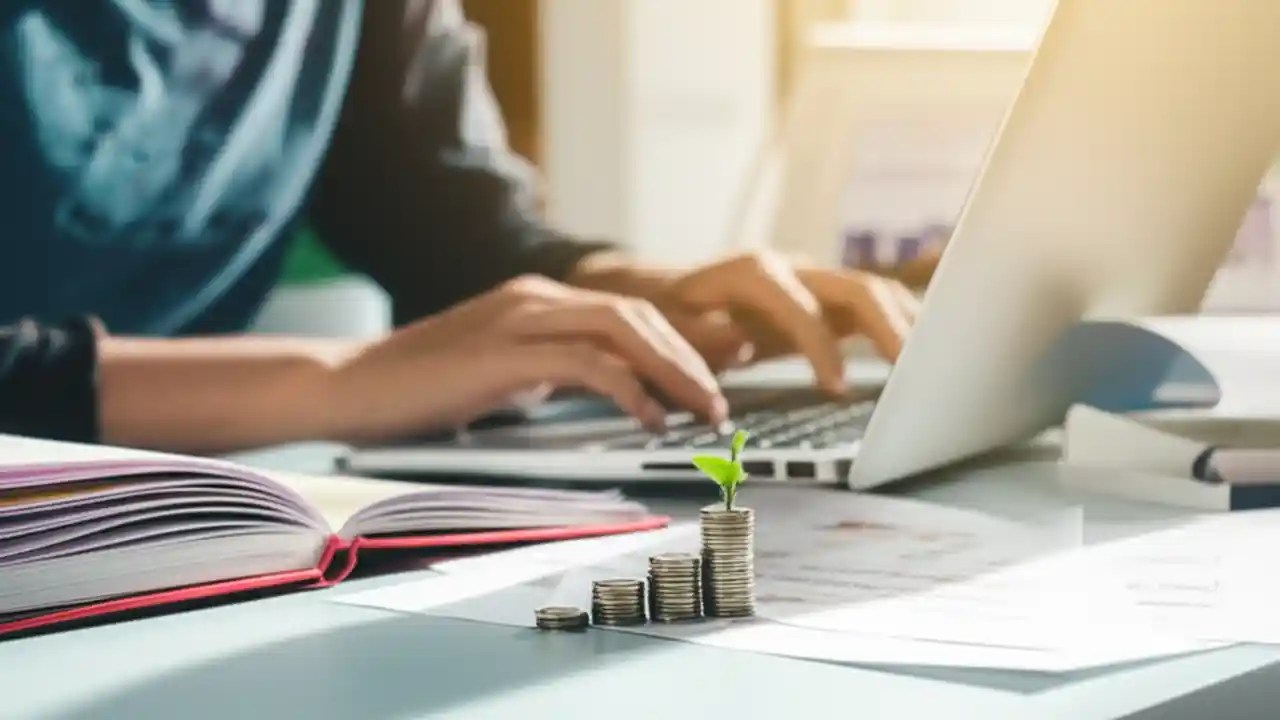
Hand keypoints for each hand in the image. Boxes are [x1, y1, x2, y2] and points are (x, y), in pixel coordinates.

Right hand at [325, 276, 726, 442]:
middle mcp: (535, 298)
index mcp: (537, 301)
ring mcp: (518, 319)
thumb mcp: (500, 373)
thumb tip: (598, 388)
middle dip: (691, 357)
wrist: (346, 386)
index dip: (679, 342)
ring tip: (702, 412)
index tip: (717, 375)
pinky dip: (629, 390)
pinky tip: (649, 420)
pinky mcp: (503, 353)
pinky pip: (586, 364)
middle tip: (722, 401)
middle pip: (638, 316)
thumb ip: (548, 372)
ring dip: (673, 372)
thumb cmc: (417, 389)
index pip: (627, 312)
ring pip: (622, 331)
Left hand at [572, 252, 926, 394]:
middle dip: (889, 327)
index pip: (799, 304)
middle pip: (855, 287)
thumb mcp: (669, 324)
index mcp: (752, 273)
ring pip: (874, 294)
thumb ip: (699, 336)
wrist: (671, 291)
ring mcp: (814, 283)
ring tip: (935, 366)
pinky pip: (874, 309)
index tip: (835, 389)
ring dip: (907, 326)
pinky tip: (925, 358)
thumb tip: (738, 344)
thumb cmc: (669, 312)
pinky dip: (902, 329)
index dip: (819, 344)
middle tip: (914, 372)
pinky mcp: (827, 302)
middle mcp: (792, 269)